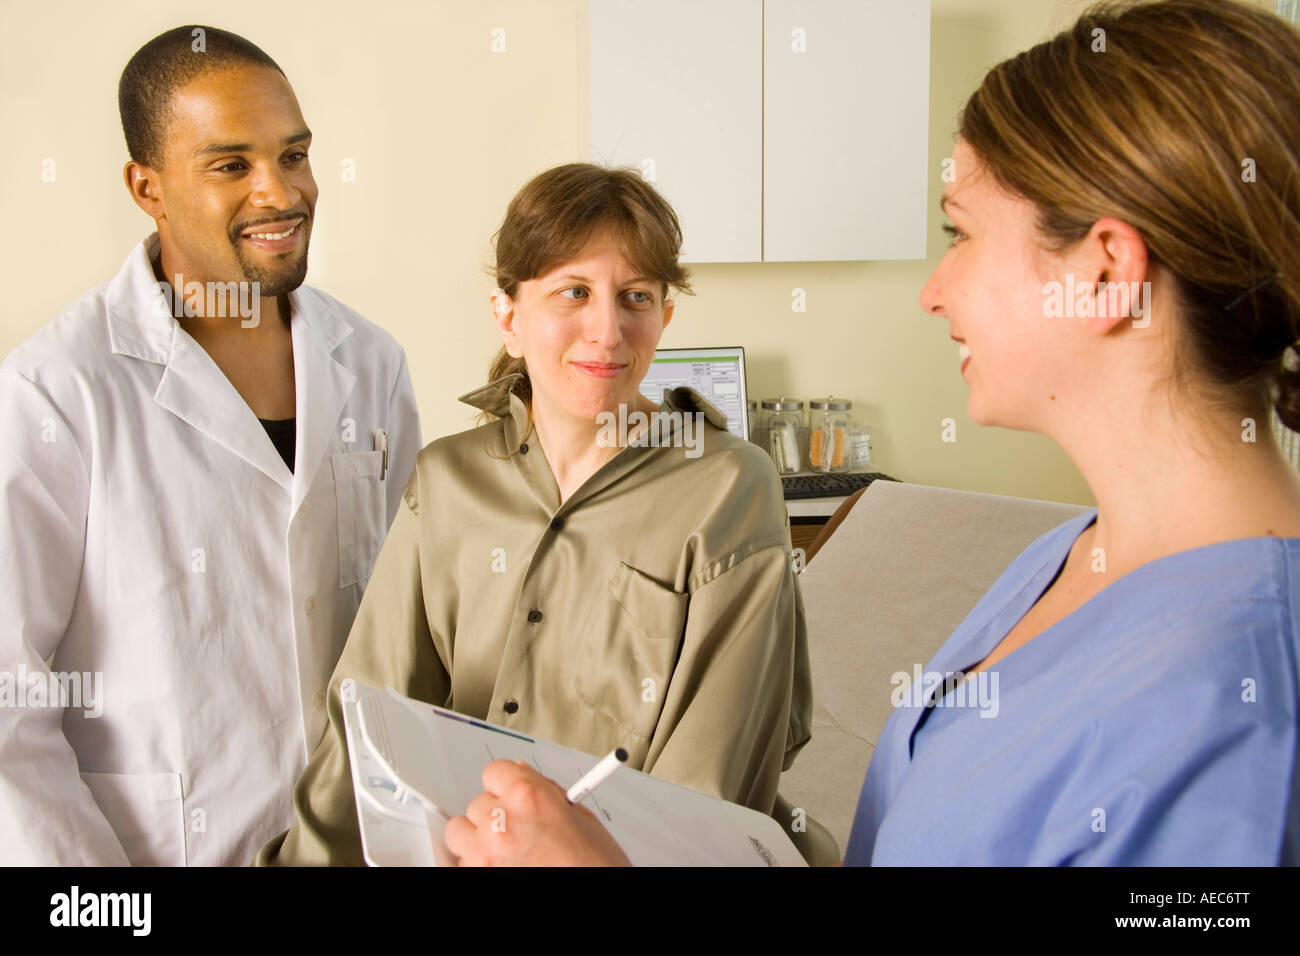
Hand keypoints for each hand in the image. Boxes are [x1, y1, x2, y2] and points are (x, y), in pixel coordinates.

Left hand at [443, 760, 631, 865]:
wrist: (598, 892)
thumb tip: (524, 780)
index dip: (505, 784)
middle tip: (517, 830)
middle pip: (478, 803)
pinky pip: (463, 862)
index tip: (509, 793)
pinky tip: (504, 866)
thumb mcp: (580, 817)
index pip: (494, 772)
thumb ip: (545, 792)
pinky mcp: (476, 874)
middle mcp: (501, 821)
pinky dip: (478, 864)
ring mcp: (484, 852)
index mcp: (528, 796)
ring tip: (503, 850)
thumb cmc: (595, 864)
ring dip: (477, 838)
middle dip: (495, 814)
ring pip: (460, 831)